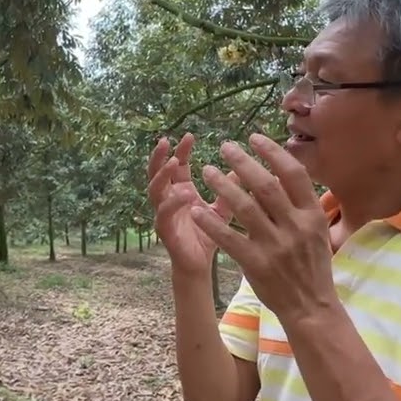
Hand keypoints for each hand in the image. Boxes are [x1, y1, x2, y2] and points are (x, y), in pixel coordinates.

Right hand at [147, 133, 238, 274]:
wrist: (201, 265)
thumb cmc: (210, 235)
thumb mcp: (222, 208)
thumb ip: (230, 190)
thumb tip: (246, 170)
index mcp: (180, 191)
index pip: (176, 165)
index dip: (180, 150)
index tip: (189, 135)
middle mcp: (168, 200)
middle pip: (156, 172)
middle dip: (159, 156)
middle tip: (165, 140)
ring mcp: (163, 214)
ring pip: (154, 190)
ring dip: (162, 176)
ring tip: (173, 162)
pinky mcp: (165, 230)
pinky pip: (163, 213)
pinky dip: (172, 203)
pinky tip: (184, 194)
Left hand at [190, 133, 335, 320]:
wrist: (311, 306)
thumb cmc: (313, 265)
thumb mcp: (317, 231)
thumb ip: (302, 204)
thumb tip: (283, 172)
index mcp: (312, 215)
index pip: (293, 174)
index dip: (273, 152)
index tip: (254, 137)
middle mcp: (295, 227)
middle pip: (265, 185)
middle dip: (242, 162)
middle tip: (224, 146)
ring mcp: (275, 246)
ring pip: (244, 208)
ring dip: (222, 186)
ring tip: (207, 171)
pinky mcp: (256, 263)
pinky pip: (229, 238)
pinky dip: (211, 223)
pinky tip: (196, 210)